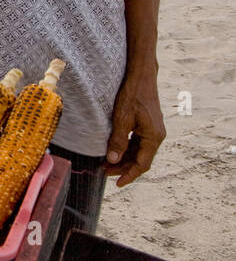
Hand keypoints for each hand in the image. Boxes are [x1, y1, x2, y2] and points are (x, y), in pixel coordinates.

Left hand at [104, 68, 165, 186]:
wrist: (141, 76)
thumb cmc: (132, 95)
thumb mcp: (122, 118)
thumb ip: (118, 140)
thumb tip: (113, 160)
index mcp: (154, 137)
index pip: (142, 164)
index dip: (130, 175)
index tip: (117, 184)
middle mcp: (156, 136)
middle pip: (140, 159)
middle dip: (123, 167)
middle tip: (104, 172)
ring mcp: (152, 130)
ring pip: (138, 151)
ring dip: (124, 158)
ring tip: (106, 163)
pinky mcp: (147, 125)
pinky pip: (137, 142)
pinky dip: (126, 148)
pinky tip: (114, 150)